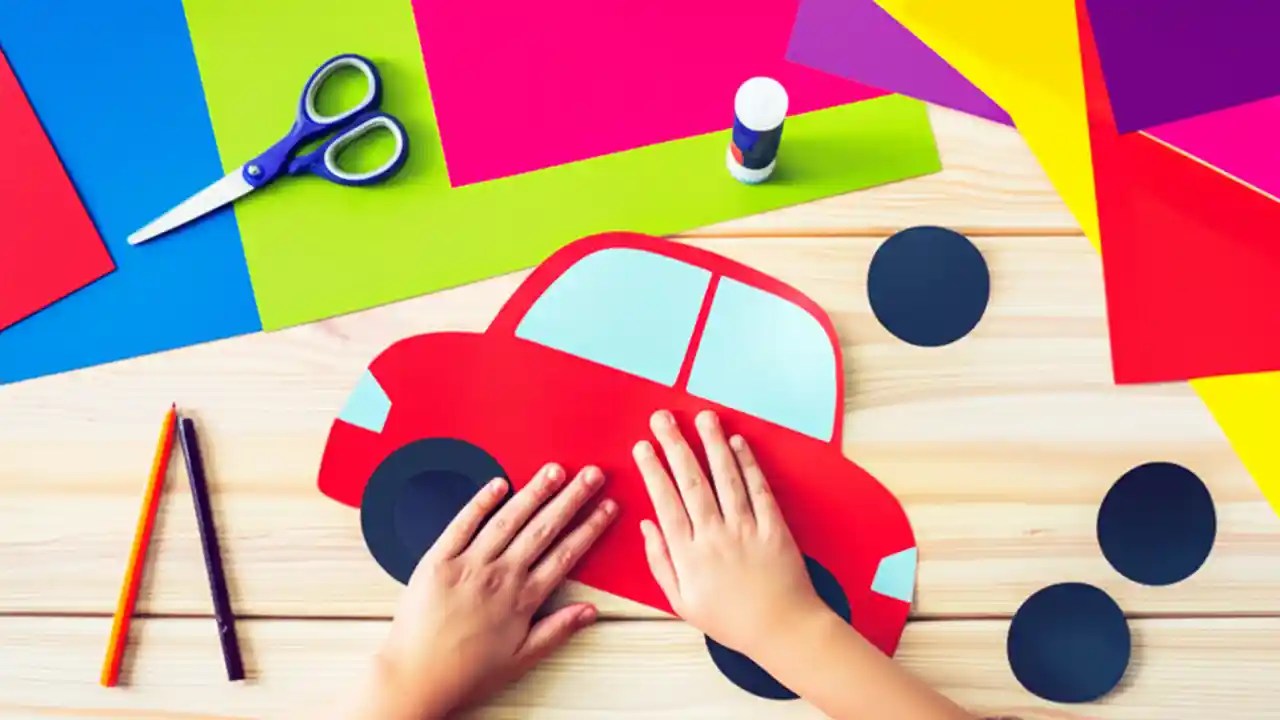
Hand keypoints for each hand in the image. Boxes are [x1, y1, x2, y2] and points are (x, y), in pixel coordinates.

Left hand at [364, 463, 616, 719]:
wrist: (415, 678)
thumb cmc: (466, 673)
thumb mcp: (521, 659)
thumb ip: (557, 630)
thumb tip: (590, 611)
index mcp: (522, 599)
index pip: (565, 554)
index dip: (590, 528)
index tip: (607, 508)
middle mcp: (500, 576)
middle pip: (543, 529)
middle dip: (572, 498)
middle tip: (592, 475)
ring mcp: (469, 565)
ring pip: (508, 520)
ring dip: (534, 492)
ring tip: (555, 471)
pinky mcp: (438, 560)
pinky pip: (462, 524)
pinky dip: (481, 502)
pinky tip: (500, 483)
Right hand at [633, 409, 829, 658]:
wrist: (782, 630)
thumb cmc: (729, 619)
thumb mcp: (682, 602)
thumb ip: (661, 562)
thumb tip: (647, 526)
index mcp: (689, 555)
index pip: (665, 502)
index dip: (653, 470)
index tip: (643, 446)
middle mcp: (715, 537)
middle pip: (691, 482)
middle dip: (675, 445)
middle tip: (663, 418)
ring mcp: (746, 530)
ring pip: (726, 478)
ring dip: (713, 444)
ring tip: (703, 417)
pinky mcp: (773, 527)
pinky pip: (759, 489)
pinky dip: (748, 464)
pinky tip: (737, 442)